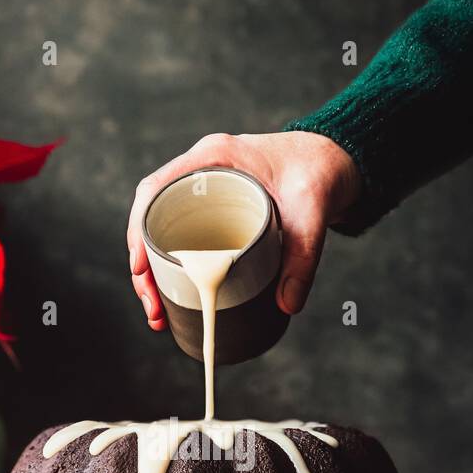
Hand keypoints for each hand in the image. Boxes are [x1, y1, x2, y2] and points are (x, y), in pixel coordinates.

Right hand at [127, 131, 360, 328]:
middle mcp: (200, 172)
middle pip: (151, 218)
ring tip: (159, 313)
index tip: (140, 269)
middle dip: (143, 267)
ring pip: (162, 231)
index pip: (154, 191)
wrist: (333, 162)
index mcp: (212, 159)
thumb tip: (287, 305)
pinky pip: (180, 235)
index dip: (139, 230)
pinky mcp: (214, 210)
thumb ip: (304, 258)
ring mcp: (204, 191)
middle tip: (153, 309)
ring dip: (153, 272)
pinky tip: (172, 296)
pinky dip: (171, 266)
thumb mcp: (313, 213)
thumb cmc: (318, 174)